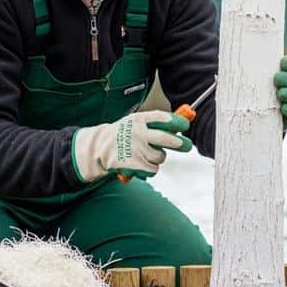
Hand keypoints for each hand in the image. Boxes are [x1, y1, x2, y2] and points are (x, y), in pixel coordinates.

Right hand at [71, 110, 192, 182]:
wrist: (99, 148)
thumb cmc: (121, 134)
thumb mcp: (134, 122)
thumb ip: (154, 123)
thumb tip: (180, 123)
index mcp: (138, 120)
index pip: (161, 118)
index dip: (176, 121)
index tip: (186, 125)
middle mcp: (138, 133)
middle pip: (166, 138)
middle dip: (180, 143)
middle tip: (187, 146)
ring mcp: (137, 149)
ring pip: (160, 156)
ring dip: (158, 158)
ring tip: (146, 154)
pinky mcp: (135, 164)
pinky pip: (153, 169)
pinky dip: (149, 169)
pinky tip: (141, 163)